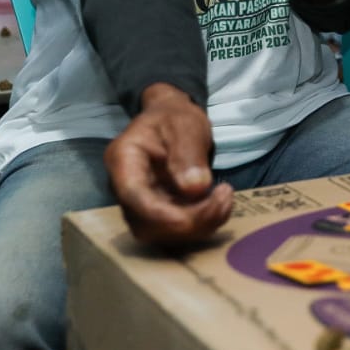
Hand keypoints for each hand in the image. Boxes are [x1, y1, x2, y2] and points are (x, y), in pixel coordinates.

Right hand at [103, 85, 232, 244]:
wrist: (172, 119)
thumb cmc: (174, 117)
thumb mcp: (184, 123)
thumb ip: (187, 153)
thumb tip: (196, 189)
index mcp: (123, 160)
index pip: (133, 196)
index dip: (161, 213)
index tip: (196, 213)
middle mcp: (126, 187)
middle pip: (147, 222)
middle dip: (187, 221)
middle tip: (224, 197)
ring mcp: (141, 203)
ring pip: (163, 232)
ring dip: (199, 225)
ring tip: (226, 198)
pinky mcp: (159, 211)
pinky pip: (177, 229)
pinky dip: (203, 223)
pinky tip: (222, 204)